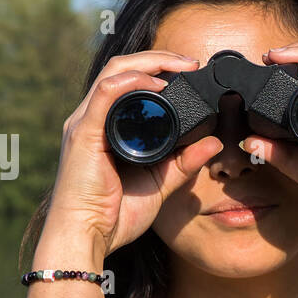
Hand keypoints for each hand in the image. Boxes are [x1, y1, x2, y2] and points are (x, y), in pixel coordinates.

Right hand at [43, 51, 225, 260]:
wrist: (87, 237)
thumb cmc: (114, 215)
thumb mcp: (160, 184)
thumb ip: (184, 163)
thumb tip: (213, 143)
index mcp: (107, 127)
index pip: (129, 82)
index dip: (159, 70)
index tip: (192, 73)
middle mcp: (92, 118)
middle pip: (122, 68)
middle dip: (159, 59)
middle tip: (192, 63)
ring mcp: (85, 123)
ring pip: (115, 72)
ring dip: (149, 63)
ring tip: (179, 66)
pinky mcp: (83, 133)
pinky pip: (105, 93)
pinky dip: (132, 82)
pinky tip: (156, 82)